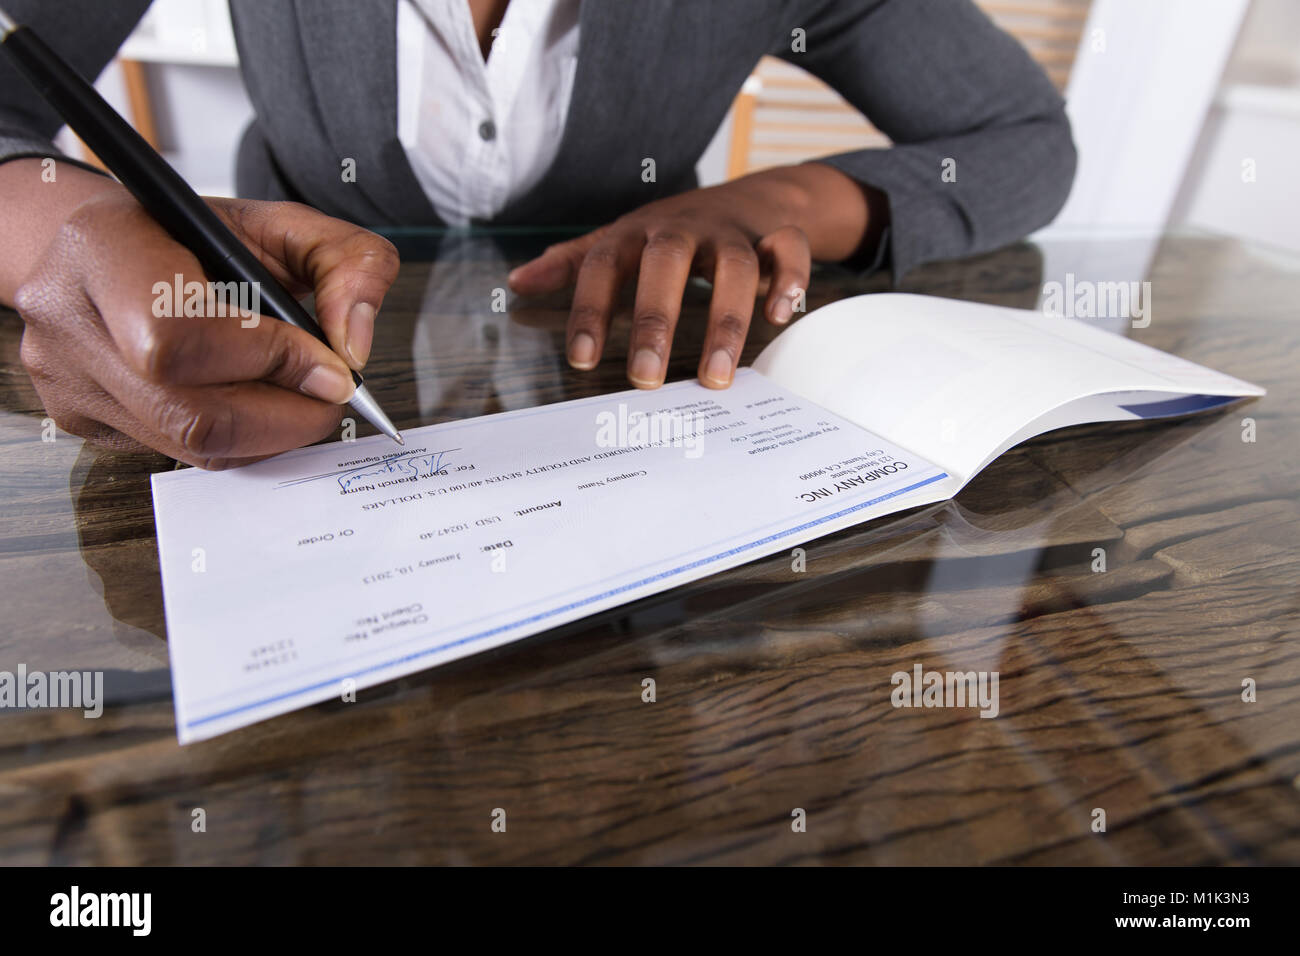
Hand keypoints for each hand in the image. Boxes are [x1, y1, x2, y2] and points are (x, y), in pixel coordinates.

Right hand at [14, 185, 398, 467]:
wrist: (103, 249)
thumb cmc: (189, 235)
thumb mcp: (280, 222)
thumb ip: (345, 262)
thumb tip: (354, 346)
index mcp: (103, 247)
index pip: (177, 336)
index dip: (268, 360)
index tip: (329, 364)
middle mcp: (69, 321)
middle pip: (190, 413)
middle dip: (286, 413)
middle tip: (331, 393)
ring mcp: (67, 381)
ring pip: (193, 446)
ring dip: (271, 432)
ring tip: (298, 392)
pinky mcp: (83, 422)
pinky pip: (183, 453)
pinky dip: (240, 438)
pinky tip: (252, 400)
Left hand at [507, 163, 879, 388]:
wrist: (747, 196)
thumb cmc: (669, 233)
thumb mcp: (618, 241)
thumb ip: (573, 264)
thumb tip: (516, 284)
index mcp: (636, 232)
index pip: (605, 264)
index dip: (590, 310)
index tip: (581, 360)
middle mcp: (682, 227)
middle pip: (666, 262)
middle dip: (655, 320)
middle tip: (645, 379)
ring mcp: (731, 231)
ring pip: (732, 265)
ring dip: (725, 320)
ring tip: (716, 377)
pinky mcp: (775, 236)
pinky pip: (787, 249)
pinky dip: (787, 278)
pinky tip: (778, 316)